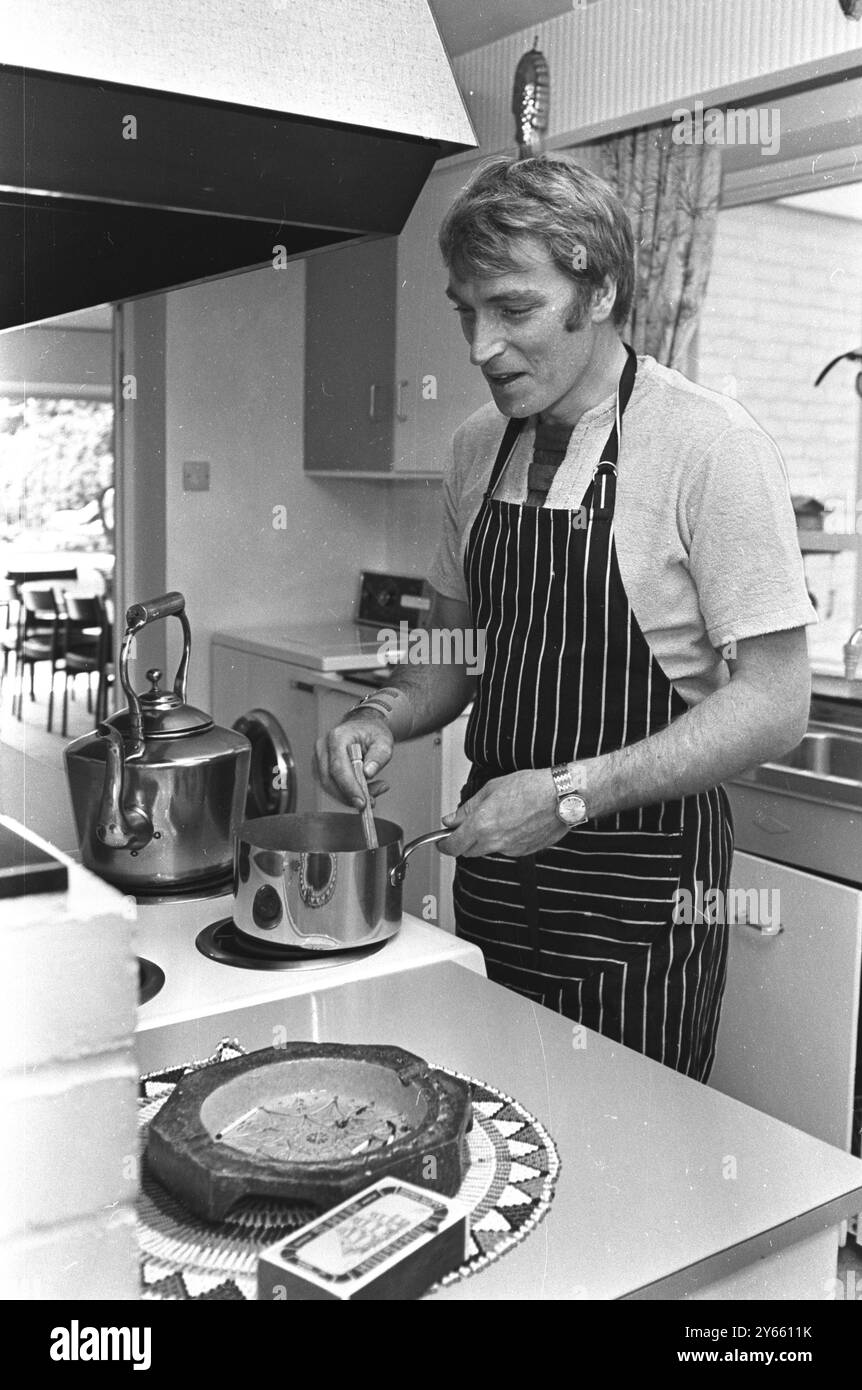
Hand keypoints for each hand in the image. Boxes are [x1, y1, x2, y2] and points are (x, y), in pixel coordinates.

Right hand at [313, 714, 393, 809]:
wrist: (362, 727)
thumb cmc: (372, 733)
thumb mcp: (384, 741)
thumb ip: (379, 756)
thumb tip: (368, 773)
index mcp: (337, 737)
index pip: (338, 767)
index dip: (349, 787)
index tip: (363, 802)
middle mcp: (322, 747)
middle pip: (329, 780)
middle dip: (349, 796)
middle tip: (370, 803)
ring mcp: (318, 758)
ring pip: (328, 786)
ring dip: (349, 796)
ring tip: (373, 793)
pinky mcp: (319, 768)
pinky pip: (329, 787)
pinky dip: (346, 794)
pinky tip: (363, 790)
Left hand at [437, 769, 569, 857]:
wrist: (561, 796)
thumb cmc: (531, 787)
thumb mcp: (491, 789)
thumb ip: (467, 808)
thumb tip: (451, 819)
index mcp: (482, 825)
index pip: (453, 846)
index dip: (444, 845)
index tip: (442, 841)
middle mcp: (495, 841)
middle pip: (468, 851)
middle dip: (465, 840)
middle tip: (470, 824)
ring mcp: (511, 849)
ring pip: (489, 849)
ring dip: (487, 839)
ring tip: (502, 816)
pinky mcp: (525, 851)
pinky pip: (507, 849)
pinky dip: (505, 839)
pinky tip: (516, 821)